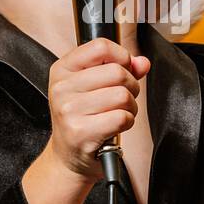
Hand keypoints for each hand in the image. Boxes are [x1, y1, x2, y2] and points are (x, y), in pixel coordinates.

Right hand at [43, 37, 150, 182]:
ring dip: (130, 107)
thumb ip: (121, 69)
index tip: (124, 69)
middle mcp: (61, 88)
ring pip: (122, 95)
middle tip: (123, 98)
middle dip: (131, 86)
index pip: (100, 46)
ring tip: (118, 113)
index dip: (122, 57)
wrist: (68, 156)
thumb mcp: (94, 87)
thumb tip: (142, 63)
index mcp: (62, 70)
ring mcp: (68, 110)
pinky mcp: (80, 132)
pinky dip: (127, 122)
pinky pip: (121, 117)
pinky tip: (116, 126)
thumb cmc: (82, 118)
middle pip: (117, 72)